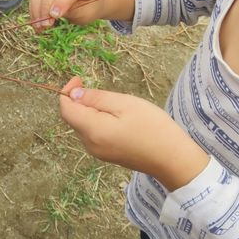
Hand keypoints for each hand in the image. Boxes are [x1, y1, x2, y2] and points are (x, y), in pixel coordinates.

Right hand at [29, 0, 132, 30]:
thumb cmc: (89, 7)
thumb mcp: (86, 13)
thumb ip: (72, 11)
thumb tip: (51, 14)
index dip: (63, 0)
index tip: (55, 16)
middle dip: (46, 5)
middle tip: (44, 25)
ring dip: (36, 7)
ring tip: (38, 25)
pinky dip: (33, 5)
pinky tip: (35, 19)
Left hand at [59, 77, 209, 190]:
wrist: (173, 159)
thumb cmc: (152, 127)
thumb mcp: (124, 104)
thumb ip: (96, 99)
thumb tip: (73, 95)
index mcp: (92, 131)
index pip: (66, 110)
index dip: (67, 91)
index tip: (80, 78)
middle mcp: (90, 144)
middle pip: (73, 118)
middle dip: (80, 100)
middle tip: (103, 90)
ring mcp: (98, 152)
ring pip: (83, 126)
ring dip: (90, 111)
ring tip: (115, 104)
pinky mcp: (107, 155)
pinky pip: (94, 134)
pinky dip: (98, 121)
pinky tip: (118, 117)